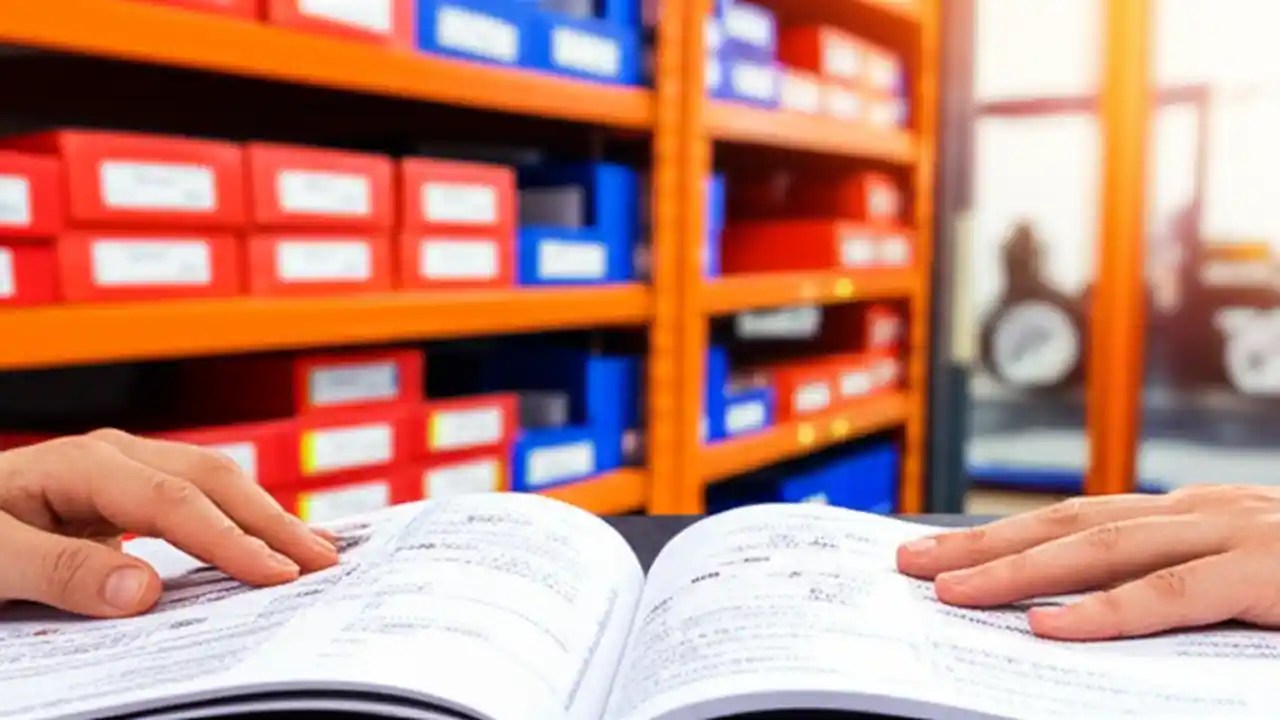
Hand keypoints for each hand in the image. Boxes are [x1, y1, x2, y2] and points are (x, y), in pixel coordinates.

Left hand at [0, 430, 338, 618]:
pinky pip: (197, 500)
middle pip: (212, 478)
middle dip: (272, 520)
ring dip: (266, 516)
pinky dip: (241, 520)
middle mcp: (113, 457)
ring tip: (316, 550)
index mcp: (81, 464)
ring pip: (214, 481)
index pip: (173, 502)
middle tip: (326, 563)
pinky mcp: (127, 494)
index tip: (276, 576)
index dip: (229, 540)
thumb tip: (145, 590)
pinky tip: (266, 540)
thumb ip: (59, 571)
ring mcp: (124, 470)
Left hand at [896, 486, 1279, 640]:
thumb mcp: (1243, 579)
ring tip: (950, 591)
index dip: (1000, 533)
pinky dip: (1110, 612)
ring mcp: (1236, 535)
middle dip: (983, 544)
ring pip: (1104, 548)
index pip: (1075, 519)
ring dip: (1020, 569)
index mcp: (1192, 516)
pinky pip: (1177, 595)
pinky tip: (1054, 630)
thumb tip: (1080, 623)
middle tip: (908, 563)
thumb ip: (1177, 592)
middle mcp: (1202, 513)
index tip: (934, 551)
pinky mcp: (1270, 572)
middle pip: (1068, 523)